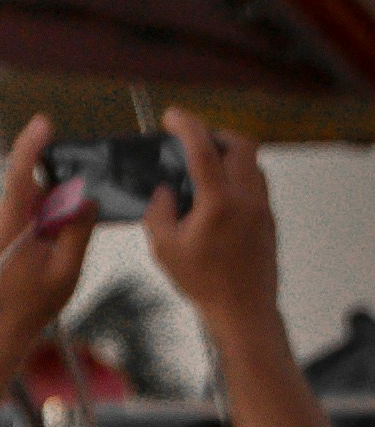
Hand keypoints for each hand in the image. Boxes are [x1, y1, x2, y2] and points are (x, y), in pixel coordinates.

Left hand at [0, 113, 95, 346]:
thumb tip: (85, 201)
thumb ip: (77, 229)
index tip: (43, 123)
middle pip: (27, 191)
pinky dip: (33, 226)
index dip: (30, 146)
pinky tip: (42, 252)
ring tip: (54, 248)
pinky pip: (14, 219)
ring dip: (43, 217)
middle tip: (71, 222)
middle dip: (53, 199)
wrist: (0, 331)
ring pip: (22, 206)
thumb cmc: (33, 304)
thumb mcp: (67, 269)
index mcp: (7, 226)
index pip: (17, 175)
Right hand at [150, 106, 280, 340]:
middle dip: (216, 135)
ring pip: (253, 164)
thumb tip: (162, 191)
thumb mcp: (165, 249)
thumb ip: (158, 213)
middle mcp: (247, 198)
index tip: (171, 116)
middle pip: (241, 146)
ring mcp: (262, 208)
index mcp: (219, 202)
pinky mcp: (269, 221)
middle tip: (193, 142)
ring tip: (204, 170)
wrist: (244, 310)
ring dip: (230, 156)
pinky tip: (218, 197)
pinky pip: (256, 185)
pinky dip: (238, 177)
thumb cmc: (204, 283)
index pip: (203, 150)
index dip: (186, 126)